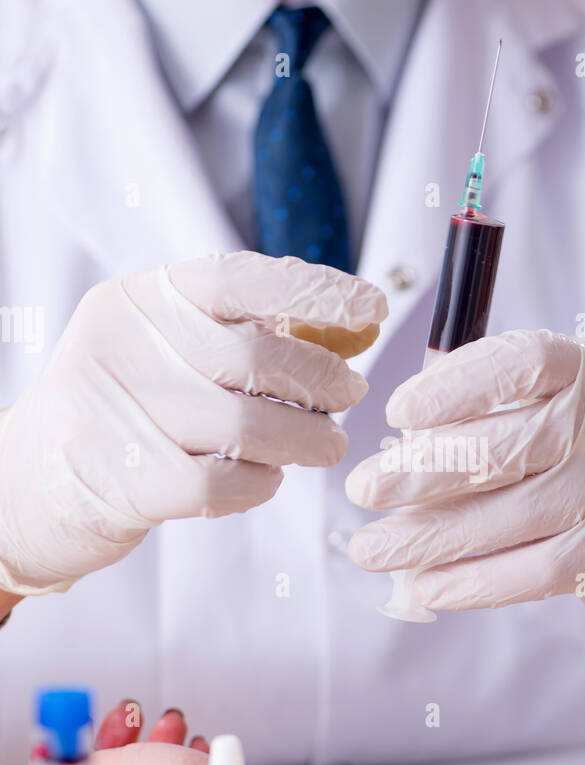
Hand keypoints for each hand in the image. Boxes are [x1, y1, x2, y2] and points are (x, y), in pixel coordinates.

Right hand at [0, 252, 386, 593]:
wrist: (28, 486)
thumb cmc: (122, 412)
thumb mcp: (168, 350)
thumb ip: (246, 336)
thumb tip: (349, 333)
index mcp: (140, 299)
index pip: (239, 278)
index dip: (314, 292)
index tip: (370, 308)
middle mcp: (126, 345)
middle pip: (257, 358)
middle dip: (322, 381)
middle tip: (349, 397)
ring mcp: (121, 414)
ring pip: (250, 427)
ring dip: (307, 440)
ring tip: (324, 446)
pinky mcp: (126, 481)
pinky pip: (226, 484)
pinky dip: (262, 484)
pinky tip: (264, 478)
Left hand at [346, 330, 584, 644]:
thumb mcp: (558, 407)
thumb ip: (491, 410)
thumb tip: (398, 447)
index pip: (525, 362)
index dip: (456, 386)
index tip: (397, 411)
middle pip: (508, 448)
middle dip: (422, 473)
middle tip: (362, 489)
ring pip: (511, 518)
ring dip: (431, 537)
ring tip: (374, 549)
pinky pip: (533, 573)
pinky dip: (472, 582)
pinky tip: (426, 585)